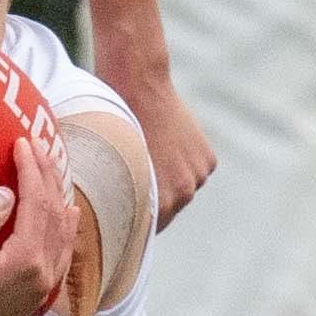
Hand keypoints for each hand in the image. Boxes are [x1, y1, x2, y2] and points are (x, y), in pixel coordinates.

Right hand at [0, 138, 76, 315]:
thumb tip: (6, 192)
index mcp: (25, 261)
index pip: (37, 204)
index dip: (31, 170)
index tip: (21, 143)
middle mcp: (43, 274)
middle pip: (54, 214)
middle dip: (46, 177)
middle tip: (36, 146)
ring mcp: (44, 286)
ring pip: (62, 232)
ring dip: (58, 197)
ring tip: (51, 169)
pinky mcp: (37, 294)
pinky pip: (62, 253)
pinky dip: (66, 228)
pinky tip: (69, 215)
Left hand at [100, 62, 214, 225]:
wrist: (138, 87)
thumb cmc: (112, 129)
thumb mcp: (107, 171)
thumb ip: (119, 199)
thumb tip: (110, 221)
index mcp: (157, 203)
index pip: (147, 228)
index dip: (134, 223)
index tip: (123, 217)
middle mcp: (183, 193)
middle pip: (168, 209)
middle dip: (153, 199)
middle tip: (134, 179)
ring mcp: (197, 175)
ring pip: (181, 188)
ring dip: (170, 180)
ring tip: (151, 156)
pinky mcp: (208, 160)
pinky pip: (193, 170)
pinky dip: (183, 163)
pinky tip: (166, 144)